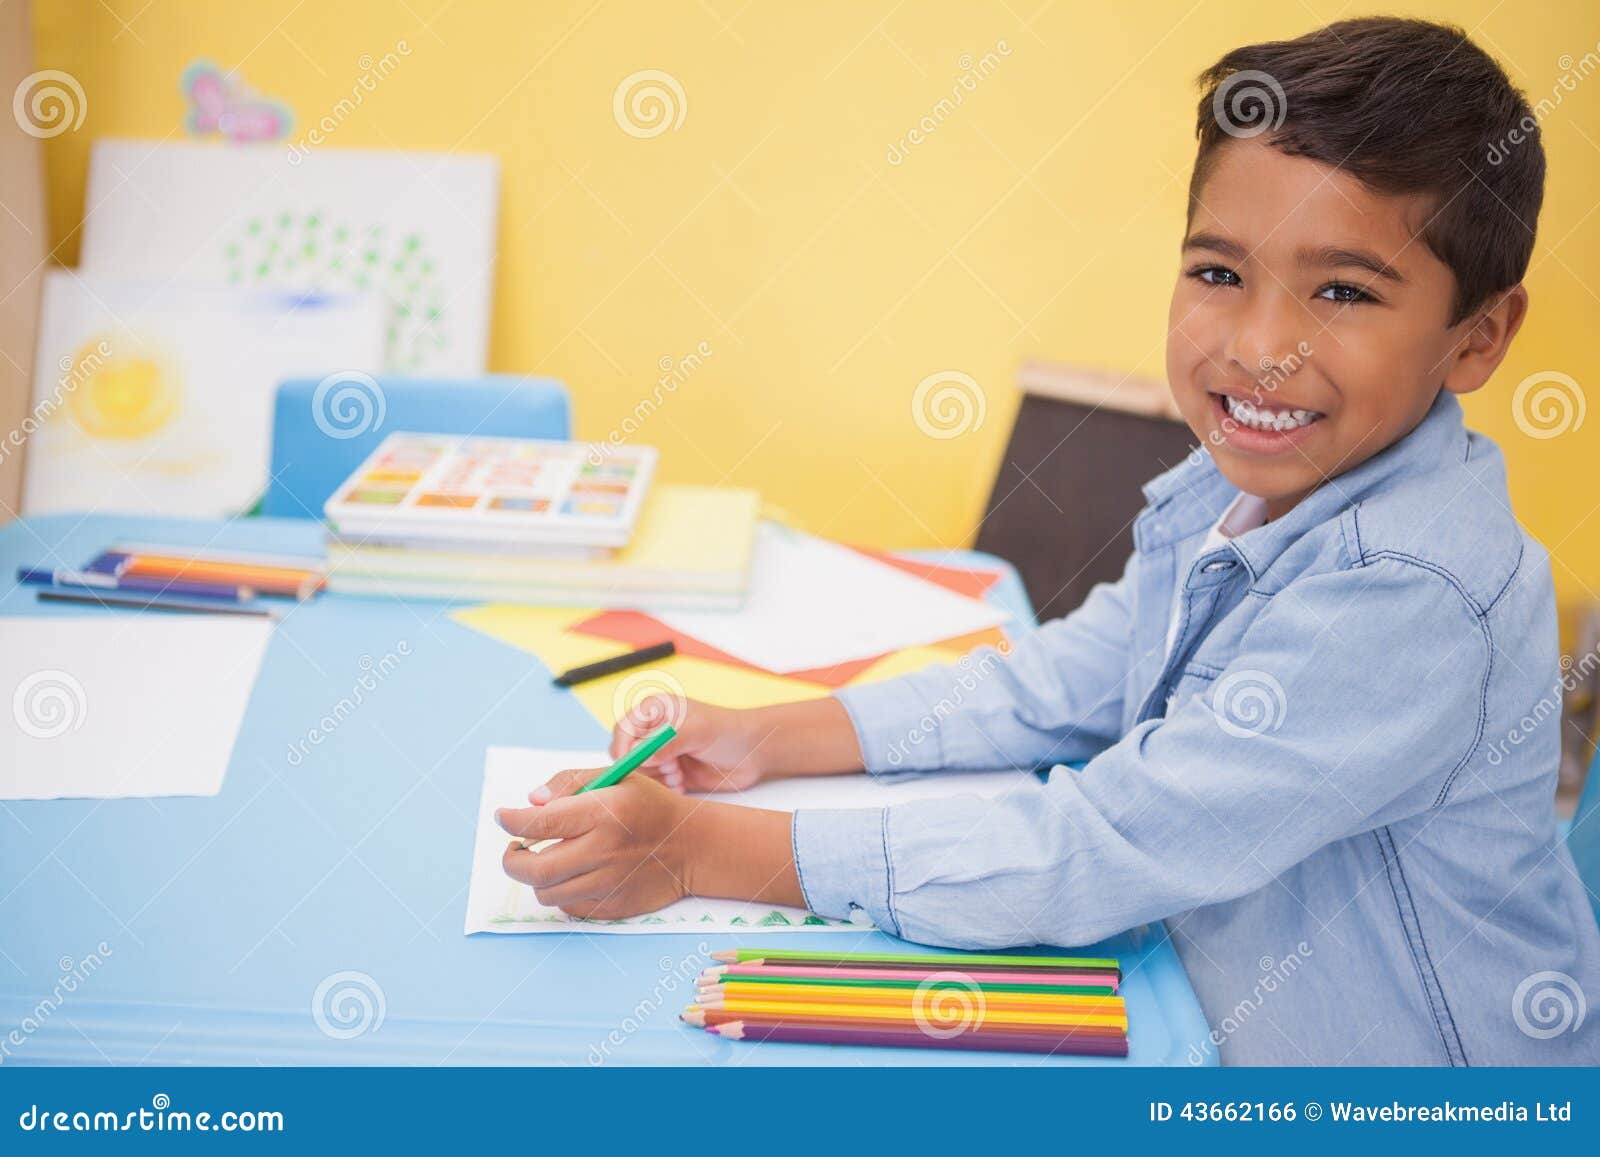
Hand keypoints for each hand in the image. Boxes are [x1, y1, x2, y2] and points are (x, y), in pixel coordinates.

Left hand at [496, 768, 692, 919]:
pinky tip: (571, 875)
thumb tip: (529, 804)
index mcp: (603, 812)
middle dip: (511, 860)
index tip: (503, 817)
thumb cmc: (647, 806)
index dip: (511, 820)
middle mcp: (604, 851)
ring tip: (545, 861)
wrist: (691, 846)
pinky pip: (568, 906)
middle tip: (514, 851)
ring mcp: (608, 883)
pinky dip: (560, 891)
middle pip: (534, 869)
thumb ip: (569, 783)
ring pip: (546, 892)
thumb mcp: (616, 777)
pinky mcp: (613, 907)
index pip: (539, 822)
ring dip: (536, 877)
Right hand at [610, 696, 769, 793]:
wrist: (754, 753)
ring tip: (680, 773)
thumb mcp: (699, 731)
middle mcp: (653, 731)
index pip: (624, 729)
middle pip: (626, 755)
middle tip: (672, 767)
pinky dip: (665, 789)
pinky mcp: (669, 774)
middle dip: (645, 766)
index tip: (631, 765)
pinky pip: (653, 787)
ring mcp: (660, 753)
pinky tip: (683, 783)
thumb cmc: (729, 731)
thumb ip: (671, 741)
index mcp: (655, 710)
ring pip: (639, 774)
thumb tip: (644, 756)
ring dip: (657, 779)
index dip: (623, 748)